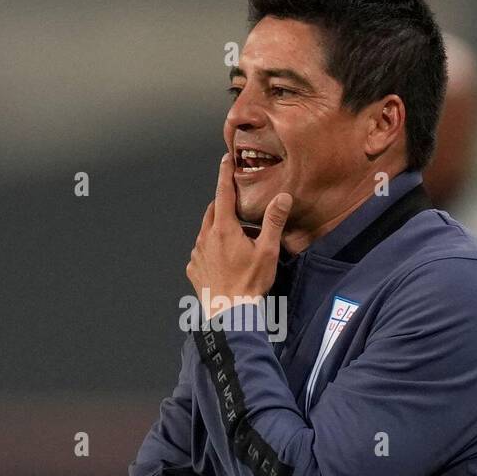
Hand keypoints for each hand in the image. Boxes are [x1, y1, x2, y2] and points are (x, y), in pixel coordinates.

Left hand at [186, 153, 293, 317]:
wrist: (229, 314)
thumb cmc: (249, 284)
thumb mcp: (267, 251)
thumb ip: (273, 222)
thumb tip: (282, 197)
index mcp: (224, 229)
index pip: (223, 193)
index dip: (225, 175)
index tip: (225, 160)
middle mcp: (206, 237)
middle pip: (213, 211)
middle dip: (224, 205)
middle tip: (239, 209)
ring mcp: (197, 254)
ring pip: (206, 231)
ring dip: (219, 229)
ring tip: (237, 240)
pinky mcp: (194, 268)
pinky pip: (201, 251)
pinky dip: (211, 249)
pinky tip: (225, 261)